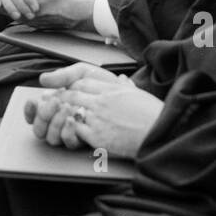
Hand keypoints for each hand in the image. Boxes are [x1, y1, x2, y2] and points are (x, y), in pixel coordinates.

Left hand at [36, 64, 160, 159]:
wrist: (160, 135)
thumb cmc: (153, 115)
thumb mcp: (139, 93)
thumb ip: (127, 86)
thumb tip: (123, 79)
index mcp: (111, 88)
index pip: (82, 81)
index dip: (71, 85)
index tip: (67, 90)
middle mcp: (102, 101)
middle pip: (72, 94)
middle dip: (63, 98)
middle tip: (55, 102)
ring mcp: (98, 118)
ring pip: (71, 110)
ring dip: (64, 113)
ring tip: (58, 116)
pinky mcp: (97, 136)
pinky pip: (76, 129)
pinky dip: (71, 129)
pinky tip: (70, 129)